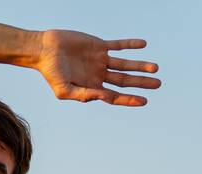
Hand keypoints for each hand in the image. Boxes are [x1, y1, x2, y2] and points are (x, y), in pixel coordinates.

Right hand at [35, 30, 159, 106]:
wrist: (44, 50)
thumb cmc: (50, 72)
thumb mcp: (63, 90)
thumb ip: (83, 95)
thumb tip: (103, 96)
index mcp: (91, 87)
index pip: (114, 96)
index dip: (129, 99)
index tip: (144, 101)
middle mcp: (98, 75)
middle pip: (124, 80)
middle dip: (141, 83)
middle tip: (157, 84)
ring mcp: (100, 60)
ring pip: (125, 64)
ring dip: (140, 66)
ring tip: (155, 68)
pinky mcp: (99, 46)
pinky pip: (118, 45)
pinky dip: (130, 44)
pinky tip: (143, 45)